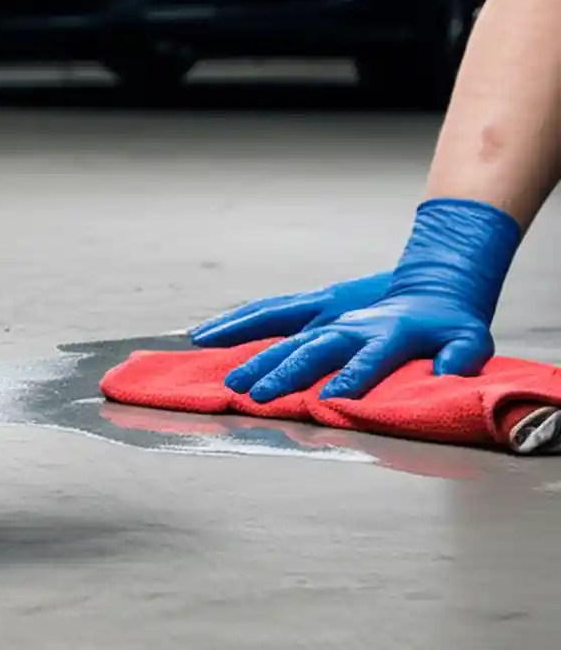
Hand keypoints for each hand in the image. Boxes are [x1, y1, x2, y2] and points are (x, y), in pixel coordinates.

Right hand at [220, 198, 521, 401]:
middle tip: (254, 394)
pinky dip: (235, 323)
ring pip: (278, 326)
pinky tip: (206, 335)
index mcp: (386, 329)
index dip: (350, 376)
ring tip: (217, 368)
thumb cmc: (447, 318)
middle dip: (280, 369)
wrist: (434, 278)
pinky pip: (267, 314)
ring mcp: (324, 309)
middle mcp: (346, 317)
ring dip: (245, 346)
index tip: (327, 399)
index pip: (366, 355)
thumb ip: (460, 355)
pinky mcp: (312, 306)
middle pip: (309, 345)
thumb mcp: (469, 337)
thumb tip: (449, 373)